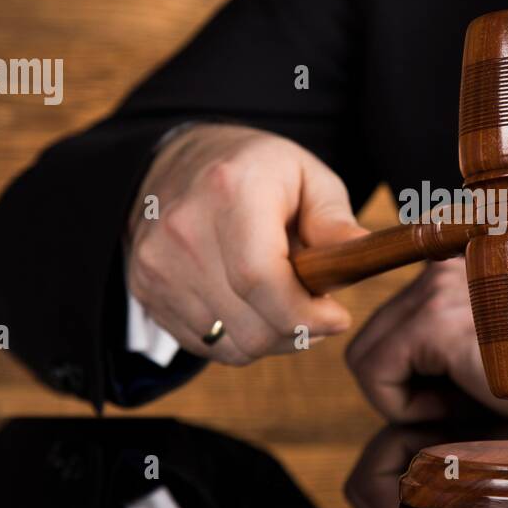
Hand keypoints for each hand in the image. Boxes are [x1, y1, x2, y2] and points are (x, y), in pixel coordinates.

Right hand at [127, 123, 365, 364]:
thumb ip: (336, 221)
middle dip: (298, 329)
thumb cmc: (256, 172)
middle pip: (251, 324)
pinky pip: (207, 347)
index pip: (262, 279)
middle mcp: (183, 230)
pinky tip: (250, 305)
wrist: (176, 161)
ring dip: (272, 337)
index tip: (337, 317)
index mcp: (229, 191)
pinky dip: (240, 338)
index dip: (304, 314)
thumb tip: (362, 257)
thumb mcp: (308, 177)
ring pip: (232, 345)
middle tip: (318, 307)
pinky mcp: (145, 290)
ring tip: (283, 300)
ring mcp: (157, 265)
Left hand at [345, 258, 507, 428]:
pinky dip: (400, 404)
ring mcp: (436, 290)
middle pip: (373, 338)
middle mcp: (439, 268)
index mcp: (453, 268)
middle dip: (402, 383)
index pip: (391, 325)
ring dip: (403, 394)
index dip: (410, 373)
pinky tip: (452, 408)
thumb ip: (441, 345)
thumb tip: (394, 374)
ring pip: (367, 355)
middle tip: (455, 405)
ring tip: (459, 404)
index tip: (455, 394)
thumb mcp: (488, 347)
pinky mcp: (436, 321)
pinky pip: (374, 371)